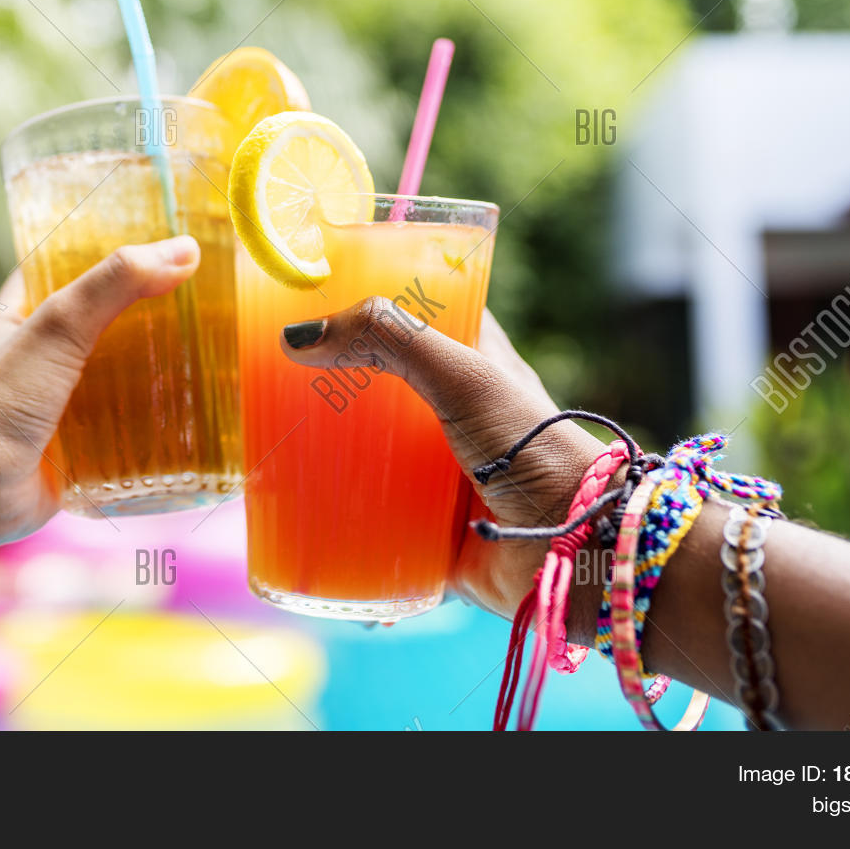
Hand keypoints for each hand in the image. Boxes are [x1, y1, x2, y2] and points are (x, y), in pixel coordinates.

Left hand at [0, 235, 201, 566]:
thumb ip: (116, 283)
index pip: (70, 266)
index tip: (165, 242)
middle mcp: (44, 356)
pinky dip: (160, 424)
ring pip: (124, 377)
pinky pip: (130, 430)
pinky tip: (198, 415)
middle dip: (153, 315)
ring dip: (162, 371)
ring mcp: (63, 404)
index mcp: (25, 314)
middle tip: (208, 300)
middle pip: (109, 322)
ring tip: (215, 354)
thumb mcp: (58, 325)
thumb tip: (185, 251)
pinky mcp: (82, 448)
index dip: (113, 251)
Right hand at [279, 300, 603, 617]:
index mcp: (474, 364)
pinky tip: (300, 527)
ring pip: (373, 458)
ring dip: (332, 459)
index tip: (317, 297)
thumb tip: (297, 336)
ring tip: (277, 451)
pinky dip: (342, 529)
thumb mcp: (462, 375)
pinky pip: (375, 528)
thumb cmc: (533, 449)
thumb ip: (387, 339)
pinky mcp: (432, 532)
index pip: (422, 313)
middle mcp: (456, 415)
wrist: (573, 551)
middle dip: (335, 385)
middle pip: (383, 388)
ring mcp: (442, 475)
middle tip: (276, 378)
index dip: (375, 301)